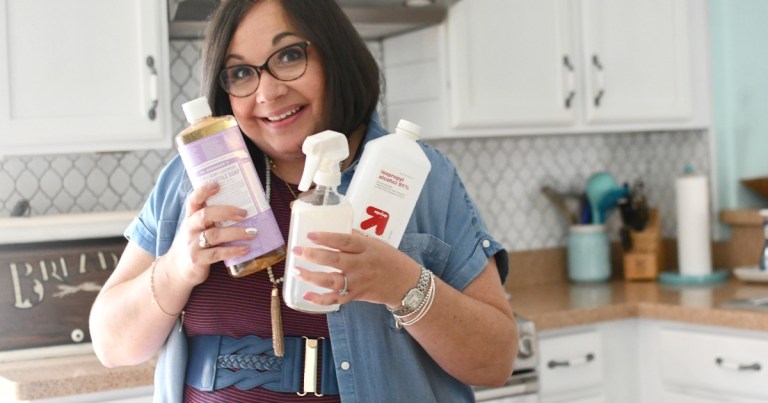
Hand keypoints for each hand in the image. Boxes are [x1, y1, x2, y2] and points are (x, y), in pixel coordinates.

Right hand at [165, 182, 254, 285]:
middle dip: (227, 211)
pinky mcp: (197, 260)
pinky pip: (217, 253)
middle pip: (205, 215)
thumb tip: (242, 209)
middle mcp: (190, 228)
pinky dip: (233, 250)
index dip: (203, 191)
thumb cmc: (193, 244)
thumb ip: (211, 219)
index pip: (193, 200)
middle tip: (244, 213)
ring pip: (214, 234)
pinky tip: (245, 249)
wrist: (175, 271)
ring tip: (252, 232)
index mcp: (191, 217)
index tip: (217, 184)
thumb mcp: (197, 229)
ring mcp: (192, 244)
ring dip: (236, 233)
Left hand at [291, 231, 420, 307]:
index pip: (345, 241)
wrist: (405, 284)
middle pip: (334, 260)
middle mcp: (362, 265)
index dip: (326, 238)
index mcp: (367, 248)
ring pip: (331, 281)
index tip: (310, 235)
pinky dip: (320, 299)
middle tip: (297, 250)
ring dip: (311, 276)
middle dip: (313, 255)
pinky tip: (306, 295)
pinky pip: (335, 299)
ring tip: (296, 270)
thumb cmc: (390, 260)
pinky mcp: (356, 296)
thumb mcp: (376, 243)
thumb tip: (336, 228)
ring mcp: (358, 282)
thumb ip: (356, 238)